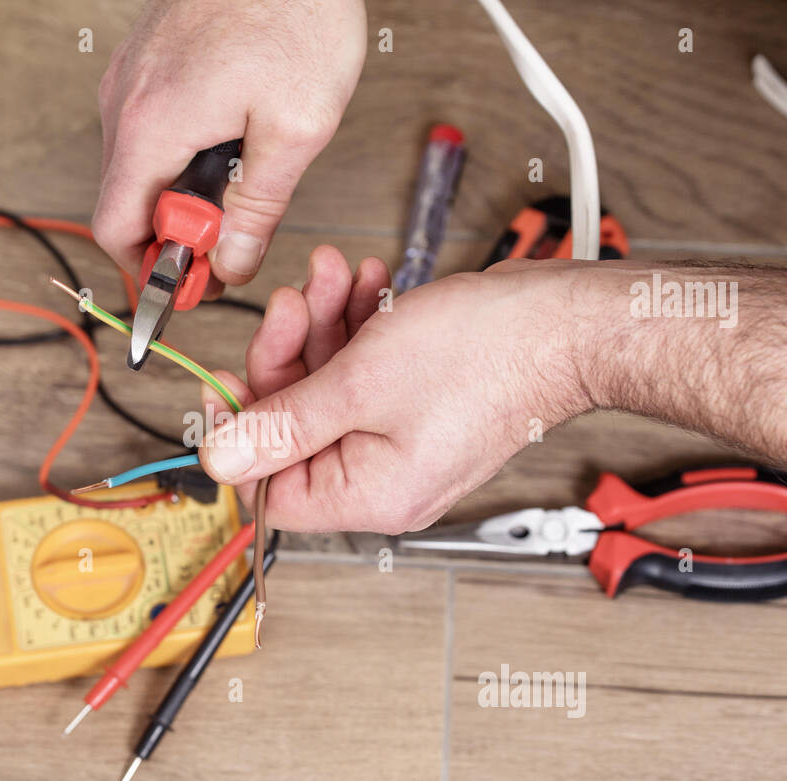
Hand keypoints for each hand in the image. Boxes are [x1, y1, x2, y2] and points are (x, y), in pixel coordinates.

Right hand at [92, 0, 366, 291]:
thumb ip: (258, 209)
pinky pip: (150, 130)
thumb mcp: (295, 130)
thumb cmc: (294, 10)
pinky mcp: (147, 64)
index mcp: (151, 127)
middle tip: (236, 239)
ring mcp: (131, 79)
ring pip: (141, 168)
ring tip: (245, 176)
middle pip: (127, 204)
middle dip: (179, 235)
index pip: (116, 231)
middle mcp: (125, 103)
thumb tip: (233, 265)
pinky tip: (232, 140)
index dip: (153, 274)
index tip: (195, 289)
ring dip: (184, 193)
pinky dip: (183, 155)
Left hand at [197, 249, 591, 533]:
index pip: (270, 490)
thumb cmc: (488, 355)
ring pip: (328, 390)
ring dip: (321, 327)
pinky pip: (365, 375)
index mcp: (368, 496)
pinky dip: (357, 329)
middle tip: (292, 303)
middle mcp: (385, 481)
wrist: (567, 320)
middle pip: (295, 428)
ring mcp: (404, 444)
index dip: (241, 432)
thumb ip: (281, 425)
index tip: (230, 378)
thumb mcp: (357, 384)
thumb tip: (219, 460)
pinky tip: (366, 287)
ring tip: (333, 278)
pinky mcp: (420, 408)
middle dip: (287, 354)